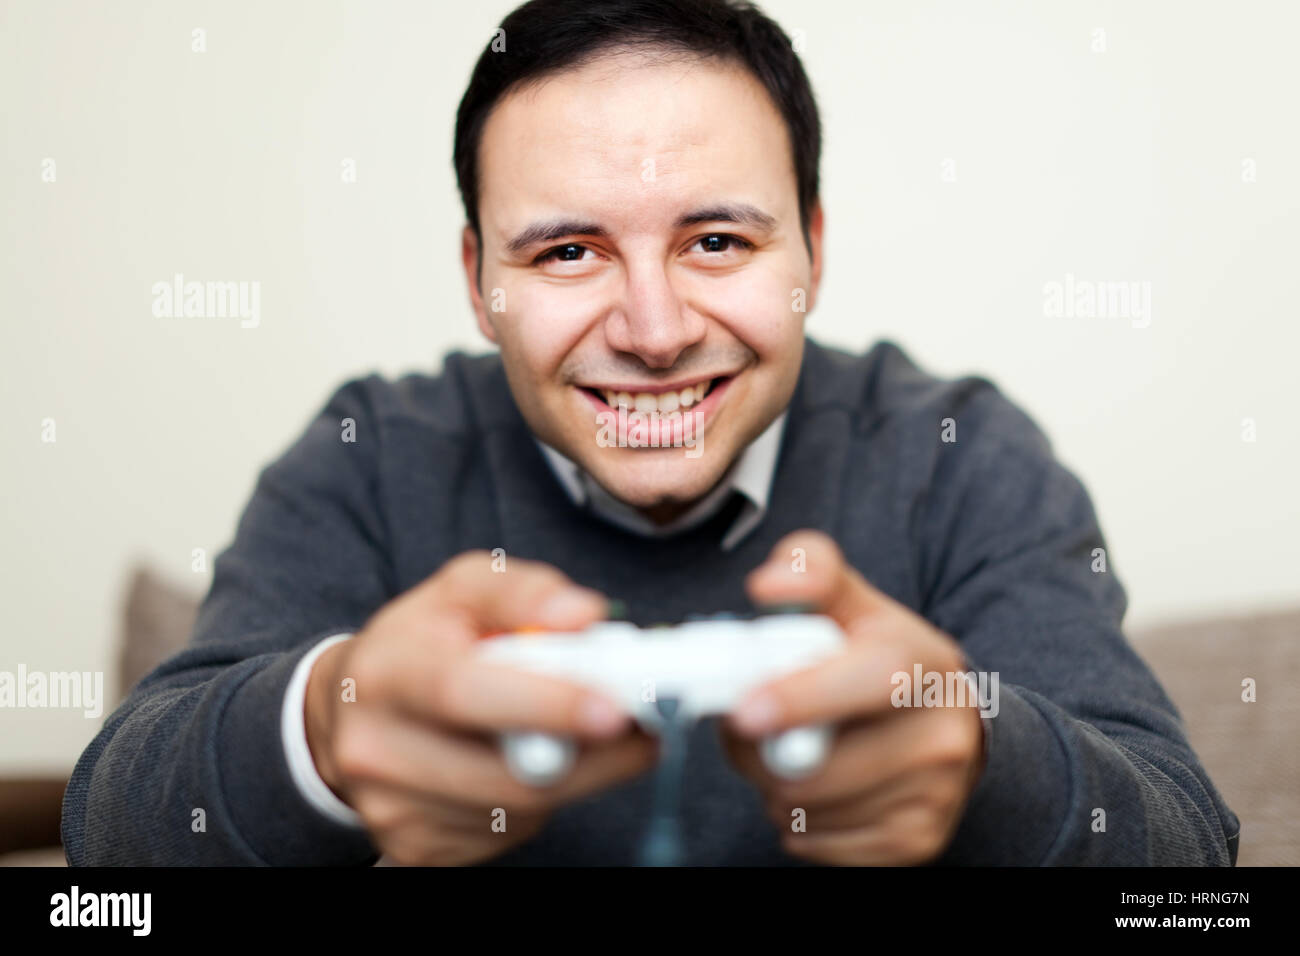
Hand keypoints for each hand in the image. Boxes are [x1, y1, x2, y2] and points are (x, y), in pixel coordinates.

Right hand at [304, 552, 656, 865]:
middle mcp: (375, 748)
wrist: (348, 711)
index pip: (466, 692)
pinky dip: (536, 801)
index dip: (546, 704)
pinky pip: (506, 834)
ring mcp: (391, 809)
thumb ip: (524, 591)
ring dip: (571, 774)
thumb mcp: (463, 589)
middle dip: (592, 756)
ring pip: (518, 810)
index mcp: (387, 670)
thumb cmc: (420, 641)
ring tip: (575, 732)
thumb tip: (584, 615)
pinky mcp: (413, 850)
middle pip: (504, 774)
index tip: (617, 709)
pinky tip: (523, 762)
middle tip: (646, 728)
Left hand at [722, 531, 986, 864]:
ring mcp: (936, 794)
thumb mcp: (850, 601)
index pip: (869, 681)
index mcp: (923, 663)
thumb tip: (768, 585)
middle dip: (760, 751)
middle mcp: (942, 733)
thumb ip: (808, 570)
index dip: (802, 698)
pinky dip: (799, 822)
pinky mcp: (918, 842)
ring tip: (791, 751)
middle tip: (749, 726)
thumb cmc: (878, 654)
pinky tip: (818, 785)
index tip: (745, 712)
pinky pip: (820, 845)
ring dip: (774, 786)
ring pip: (810, 810)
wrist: (951, 722)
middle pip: (821, 766)